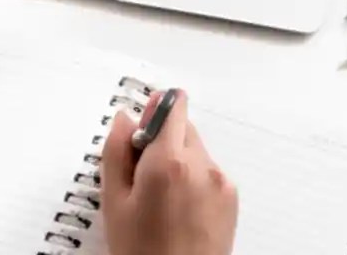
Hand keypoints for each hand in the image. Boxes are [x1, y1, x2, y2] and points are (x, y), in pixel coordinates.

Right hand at [102, 91, 237, 254]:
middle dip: (163, 142)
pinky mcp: (232, 197)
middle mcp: (202, 166)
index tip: (142, 129)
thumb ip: (116, 152)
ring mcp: (221, 182)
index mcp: (169, 162)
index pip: (173, 106)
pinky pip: (210, 173)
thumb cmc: (143, 254)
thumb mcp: (114, 203)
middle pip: (183, 128)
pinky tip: (178, 210)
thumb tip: (124, 120)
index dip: (155, 111)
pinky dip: (195, 182)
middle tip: (142, 176)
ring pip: (197, 152)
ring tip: (161, 200)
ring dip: (179, 163)